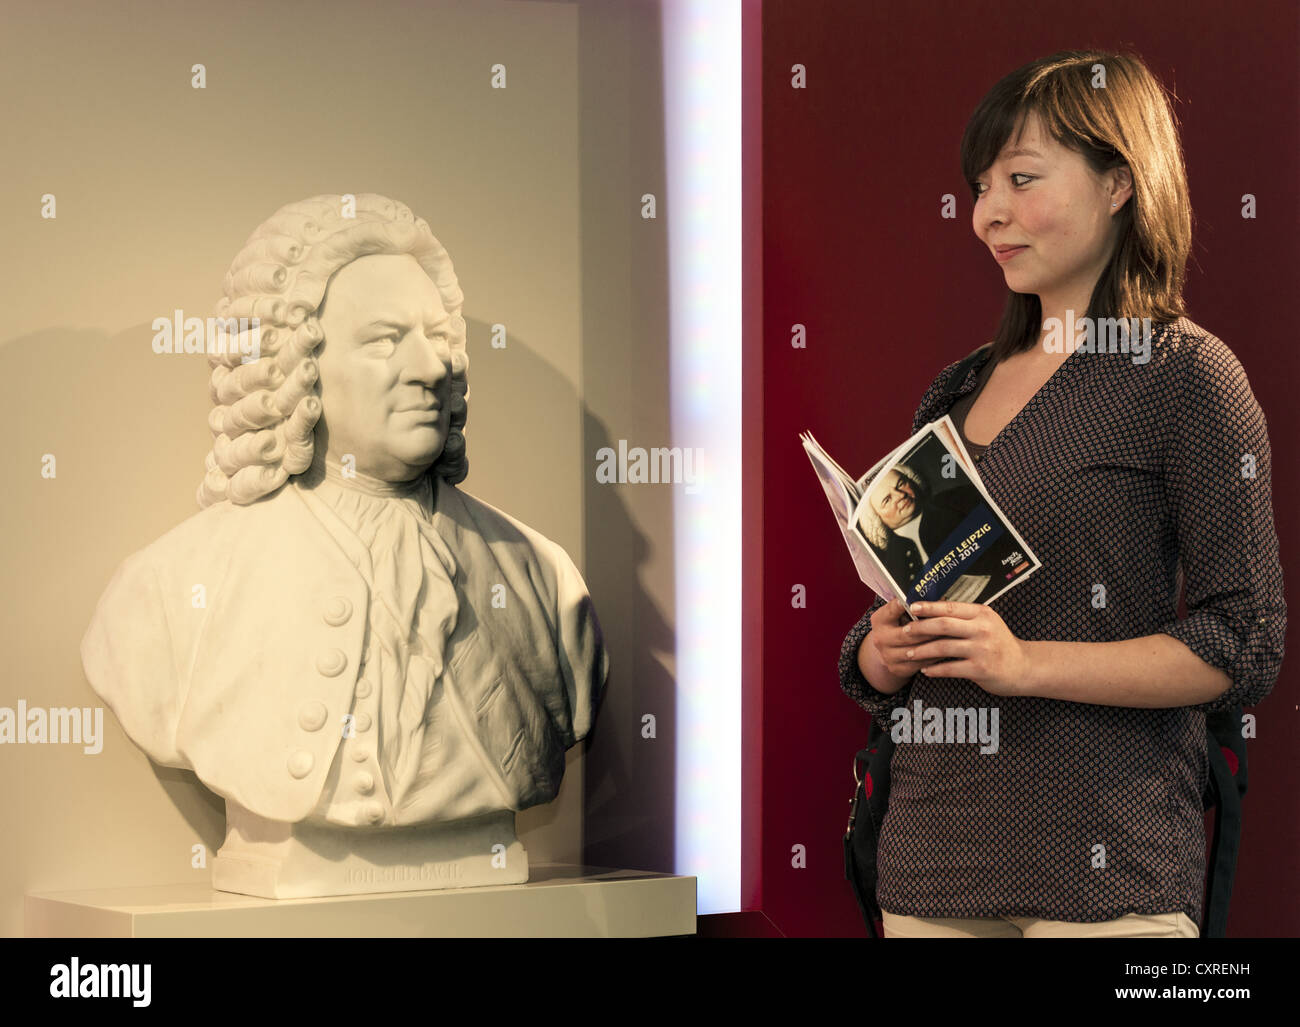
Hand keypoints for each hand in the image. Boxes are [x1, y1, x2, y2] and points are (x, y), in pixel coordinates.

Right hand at [864, 599, 947, 682]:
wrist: (889, 649)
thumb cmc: (901, 624)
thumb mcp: (900, 613)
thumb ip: (913, 605)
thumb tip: (936, 596)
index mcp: (880, 620)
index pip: (892, 610)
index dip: (904, 606)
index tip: (918, 602)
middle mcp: (880, 638)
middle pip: (907, 634)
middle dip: (929, 629)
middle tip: (948, 624)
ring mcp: (888, 656)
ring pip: (916, 650)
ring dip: (934, 644)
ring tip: (952, 638)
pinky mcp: (897, 669)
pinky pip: (920, 664)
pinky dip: (935, 658)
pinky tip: (947, 651)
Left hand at [905, 600, 1032, 696]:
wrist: (1024, 667)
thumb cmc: (1000, 643)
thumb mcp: (987, 623)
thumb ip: (965, 617)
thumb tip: (932, 611)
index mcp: (982, 614)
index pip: (949, 607)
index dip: (928, 607)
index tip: (911, 607)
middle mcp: (982, 629)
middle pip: (943, 625)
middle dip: (920, 628)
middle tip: (904, 632)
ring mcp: (982, 649)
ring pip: (943, 647)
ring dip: (922, 650)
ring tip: (909, 653)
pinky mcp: (980, 669)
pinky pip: (950, 668)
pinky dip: (935, 669)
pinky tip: (925, 670)